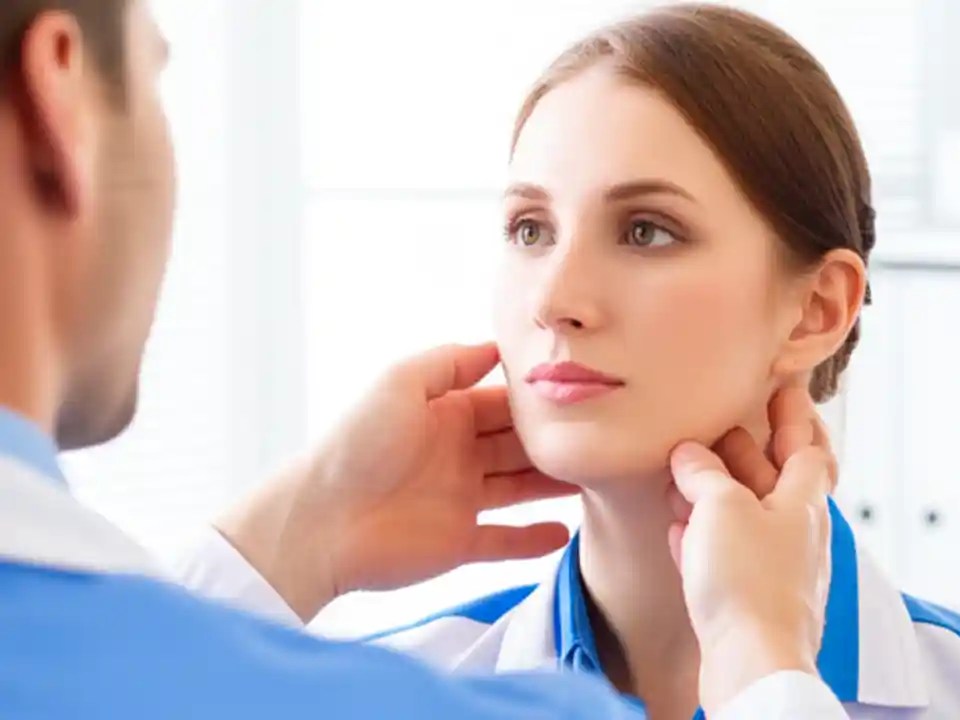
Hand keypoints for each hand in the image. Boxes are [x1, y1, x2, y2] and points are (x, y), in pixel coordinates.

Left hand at [216, 343, 577, 622]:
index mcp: (445, 414)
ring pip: (521, 488)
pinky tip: (566, 531)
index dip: (539, 398)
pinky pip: (506, 542)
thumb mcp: (399, 382)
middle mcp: (457, 454)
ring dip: (556, 483)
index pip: (503, 402)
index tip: (582, 388)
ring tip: (598, 475)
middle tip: (602, 431)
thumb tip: (498, 346)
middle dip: (557, 438)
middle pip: (519, 444)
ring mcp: (459, 500)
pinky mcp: (458, 543)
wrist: (320, 521)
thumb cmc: (356, 445)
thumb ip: (450, 362)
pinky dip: (534, 539)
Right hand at [667, 383, 835, 714]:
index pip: (806, 443)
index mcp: (804, 501)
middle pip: (773, 479)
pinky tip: (681, 531)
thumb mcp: (721, 506)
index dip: (793, 413)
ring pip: (746, 518)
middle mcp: (798, 533)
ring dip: (716, 495)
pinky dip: (705, 539)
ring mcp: (777, 570)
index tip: (784, 384)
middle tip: (721, 426)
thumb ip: (704, 473)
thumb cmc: (749, 582)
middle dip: (746, 451)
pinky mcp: (751, 602)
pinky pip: (729, 558)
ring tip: (685, 475)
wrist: (753, 663)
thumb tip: (689, 455)